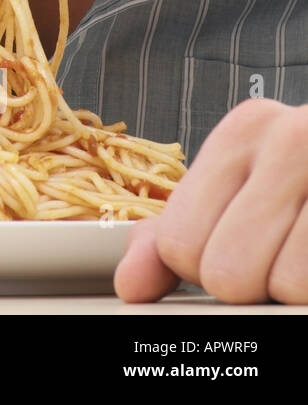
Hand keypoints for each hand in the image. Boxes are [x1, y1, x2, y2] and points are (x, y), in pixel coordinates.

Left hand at [114, 98, 307, 302]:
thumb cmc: (306, 184)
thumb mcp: (241, 188)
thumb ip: (176, 232)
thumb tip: (131, 288)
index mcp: (244, 130)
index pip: (181, 245)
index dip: (205, 267)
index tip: (242, 244)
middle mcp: (295, 139)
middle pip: (228, 274)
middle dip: (254, 284)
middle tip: (284, 253)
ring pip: (287, 289)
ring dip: (299, 291)